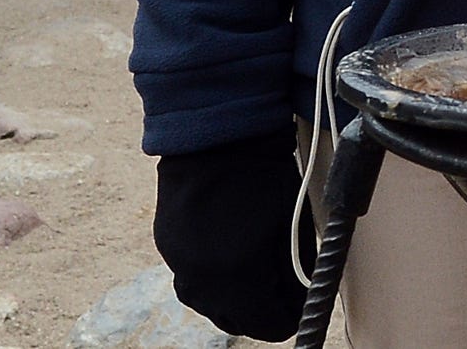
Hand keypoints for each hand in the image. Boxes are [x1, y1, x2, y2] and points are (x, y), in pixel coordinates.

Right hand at [154, 132, 308, 340]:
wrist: (217, 141)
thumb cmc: (266, 180)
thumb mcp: (293, 228)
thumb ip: (294, 273)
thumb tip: (298, 300)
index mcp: (239, 275)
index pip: (269, 324)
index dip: (289, 317)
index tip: (299, 303)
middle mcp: (203, 280)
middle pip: (236, 322)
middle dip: (262, 313)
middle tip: (282, 294)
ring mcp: (180, 267)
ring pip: (211, 307)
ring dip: (235, 301)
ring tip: (257, 277)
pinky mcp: (167, 251)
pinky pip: (193, 284)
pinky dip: (214, 282)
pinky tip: (230, 262)